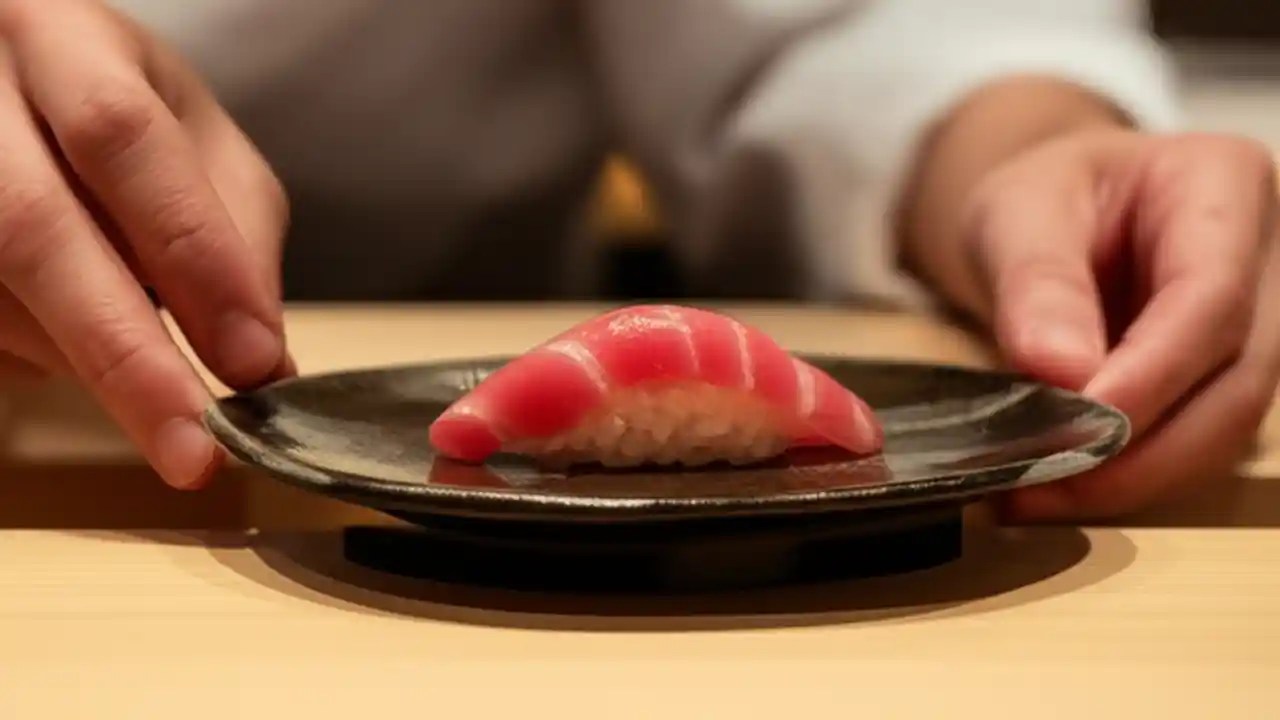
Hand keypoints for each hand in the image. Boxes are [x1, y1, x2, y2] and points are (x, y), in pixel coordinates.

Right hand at [0, 0, 291, 488]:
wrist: (11, 86)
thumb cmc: (121, 116)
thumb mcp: (200, 145)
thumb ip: (234, 239)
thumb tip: (260, 363)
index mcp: (59, 35)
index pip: (121, 140)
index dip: (192, 257)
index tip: (250, 362)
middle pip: (29, 227)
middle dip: (123, 356)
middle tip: (192, 451)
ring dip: (85, 359)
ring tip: (147, 367)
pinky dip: (36, 358)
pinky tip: (72, 339)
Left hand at [961, 128, 1279, 520]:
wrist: (1048, 220)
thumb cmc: (1040, 200)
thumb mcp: (1015, 215)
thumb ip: (1038, 283)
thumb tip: (1064, 372)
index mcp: (1224, 184)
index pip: (1210, 297)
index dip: (1149, 375)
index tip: (1077, 430)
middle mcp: (1270, 259)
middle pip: (1238, 378)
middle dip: (1142, 450)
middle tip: (1044, 481)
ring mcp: (1263, 326)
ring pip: (1229, 428)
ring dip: (1137, 478)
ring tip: (1040, 493)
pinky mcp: (1232, 381)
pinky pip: (1200, 444)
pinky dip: (1134, 477)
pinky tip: (1064, 488)